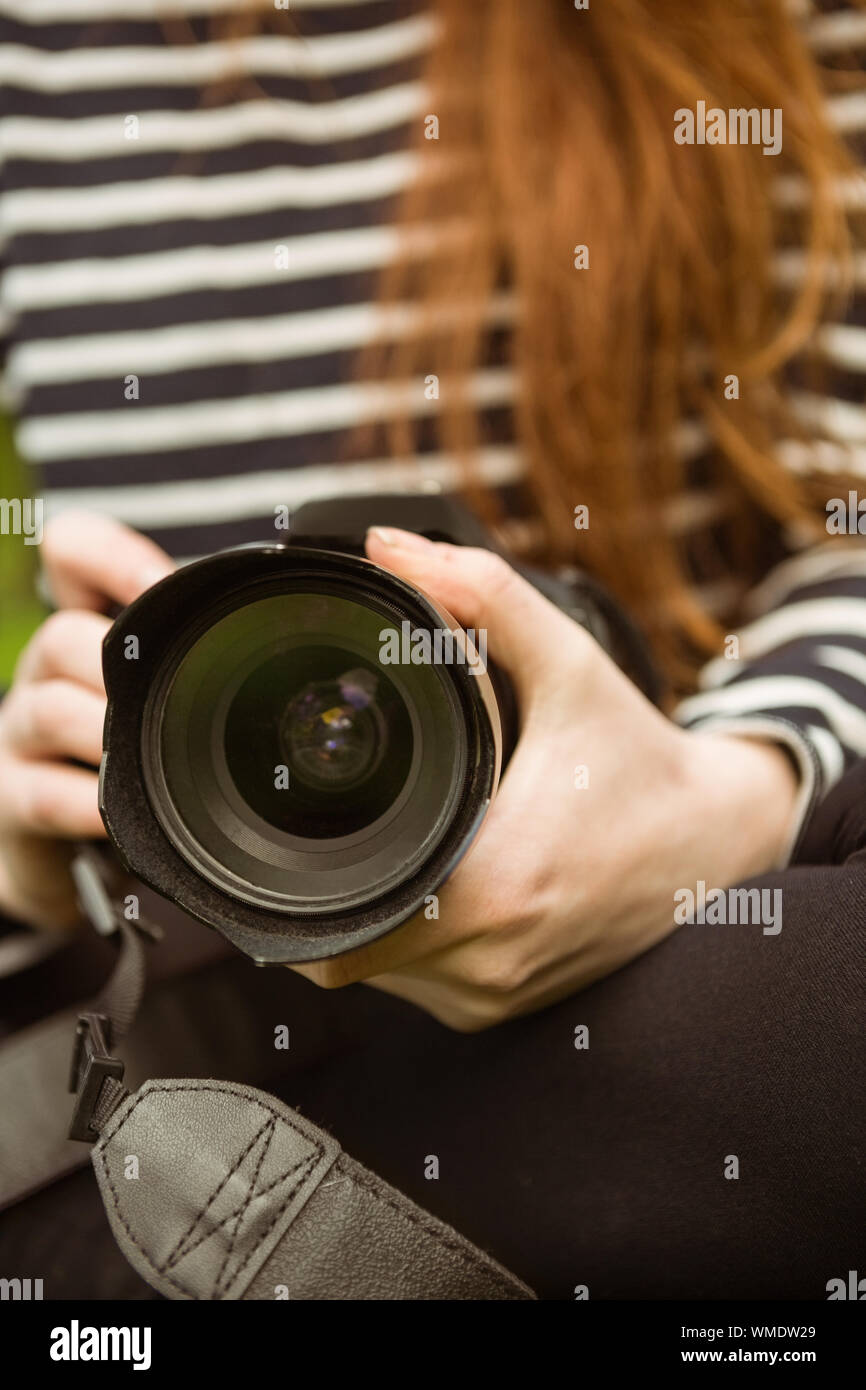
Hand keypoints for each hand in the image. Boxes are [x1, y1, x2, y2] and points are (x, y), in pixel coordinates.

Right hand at [0, 513, 173, 928]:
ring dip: (105, 733)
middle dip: (119, 662)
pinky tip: (117, 814)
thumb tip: (291, 627)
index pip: (72, 554)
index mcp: (86, 629)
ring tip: (147, 755)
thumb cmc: (133, 757)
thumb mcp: (163, 694)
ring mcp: (22, 735)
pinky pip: (42, 793)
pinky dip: (86, 803)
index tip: (162, 581)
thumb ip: (200, 657)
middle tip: (173, 693)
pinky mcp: (14, 798)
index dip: (110, 555)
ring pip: (49, 708)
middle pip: (63, 635)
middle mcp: (45, 672)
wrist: (65, 852)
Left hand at [293, 527, 799, 1030]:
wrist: (720, 841)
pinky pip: (420, 986)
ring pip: (379, 976)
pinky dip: (406, 941)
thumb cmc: (638, 760)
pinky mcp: (508, 1007)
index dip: (299, 887)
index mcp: (496, 887)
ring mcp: (498, 995)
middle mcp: (493, 960)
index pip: (340, 926)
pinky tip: (429, 883)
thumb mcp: (570, 666)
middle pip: (346, 954)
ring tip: (394, 845)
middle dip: (328, 888)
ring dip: (365, 916)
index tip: (295, 833)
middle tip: (339, 823)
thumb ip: (482, 596)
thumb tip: (388, 549)